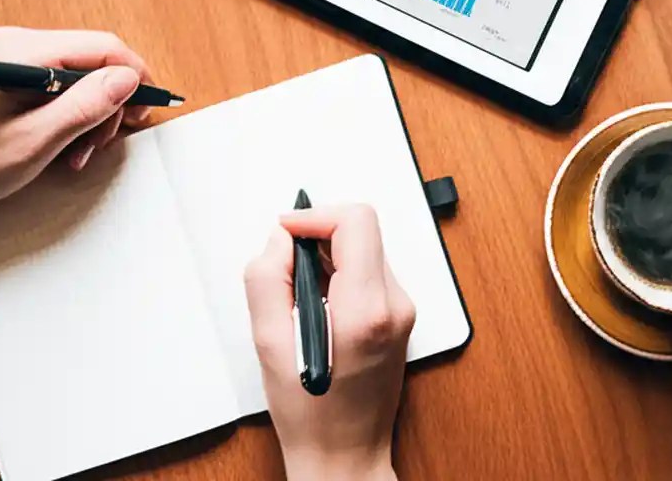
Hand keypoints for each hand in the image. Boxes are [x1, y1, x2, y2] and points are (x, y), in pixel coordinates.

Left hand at [0, 27, 154, 224]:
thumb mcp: (39, 141)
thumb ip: (86, 105)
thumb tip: (129, 78)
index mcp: (19, 51)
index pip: (101, 46)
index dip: (134, 76)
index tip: (148, 109)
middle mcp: (17, 42)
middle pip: (94, 59)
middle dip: (109, 103)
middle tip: (106, 143)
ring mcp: (14, 55)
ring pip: (83, 75)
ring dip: (93, 114)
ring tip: (80, 153)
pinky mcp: (15, 71)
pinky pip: (64, 84)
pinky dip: (75, 114)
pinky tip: (67, 144)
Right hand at [244, 205, 415, 480]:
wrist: (344, 454)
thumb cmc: (310, 413)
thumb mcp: (269, 343)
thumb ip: (268, 279)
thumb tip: (280, 240)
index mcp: (366, 309)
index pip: (356, 222)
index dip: (315, 216)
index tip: (287, 231)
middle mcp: (395, 306)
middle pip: (361, 233)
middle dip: (318, 238)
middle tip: (286, 269)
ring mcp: (403, 312)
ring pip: (365, 251)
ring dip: (328, 260)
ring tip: (300, 297)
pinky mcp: (401, 318)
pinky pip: (370, 274)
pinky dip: (341, 277)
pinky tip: (318, 309)